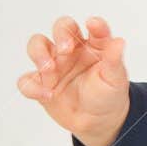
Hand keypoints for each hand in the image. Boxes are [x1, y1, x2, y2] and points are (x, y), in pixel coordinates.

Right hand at [17, 15, 129, 145]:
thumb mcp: (115, 79)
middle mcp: (71, 50)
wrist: (98, 121)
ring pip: (37, 45)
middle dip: (61, 34)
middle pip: (61, 28)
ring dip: (39, 53)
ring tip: (49, 69)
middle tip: (65, 50)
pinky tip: (47, 95)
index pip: (94, 28)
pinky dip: (32, 86)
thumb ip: (114, 60)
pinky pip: (27, 80)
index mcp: (93, 45)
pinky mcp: (41, 83)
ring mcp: (54, 64)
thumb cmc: (107, 95)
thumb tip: (119, 42)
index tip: (93, 25)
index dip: (94, 24)